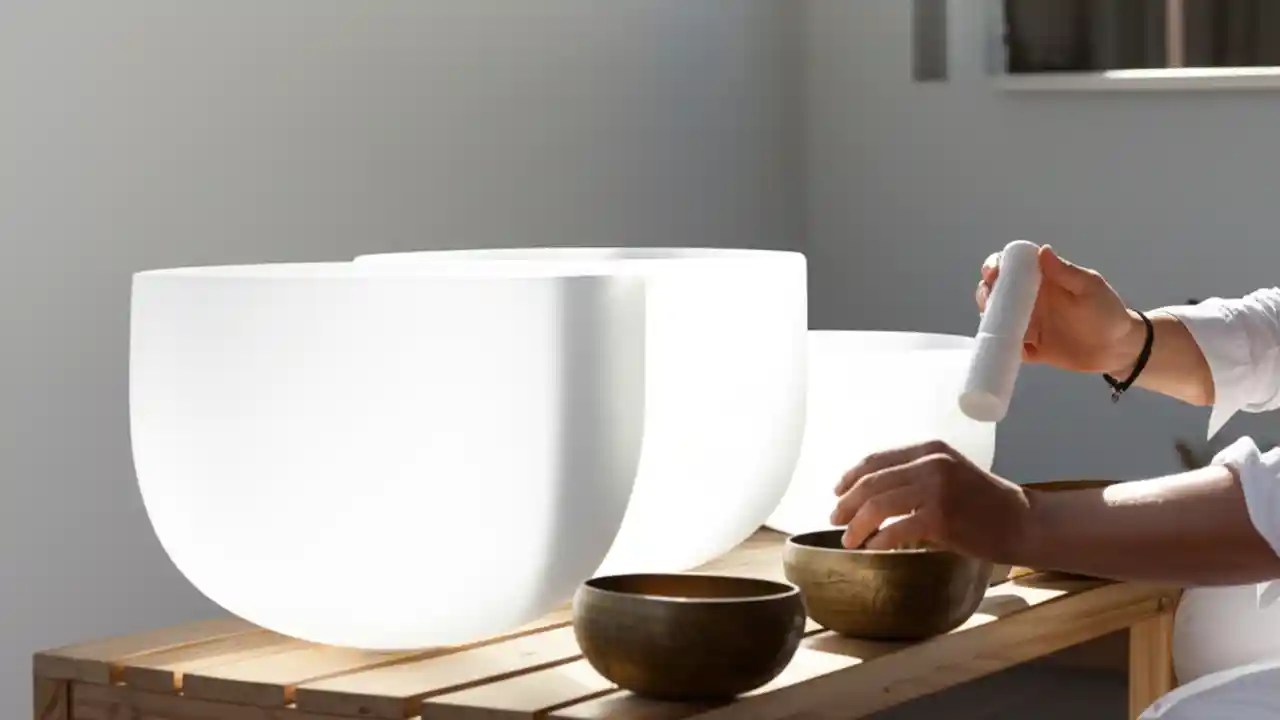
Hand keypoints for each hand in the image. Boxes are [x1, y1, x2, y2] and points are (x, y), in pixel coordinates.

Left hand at [830, 440, 1030, 560]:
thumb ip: (916, 476)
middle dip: (847, 503)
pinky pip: (896, 530)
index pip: (876, 459)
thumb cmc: (984, 503)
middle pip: (871, 482)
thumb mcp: (949, 474)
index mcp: (930, 448)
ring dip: (857, 525)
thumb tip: (870, 495)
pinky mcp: (941, 518)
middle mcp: (930, 463)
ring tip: (849, 539)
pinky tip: (873, 549)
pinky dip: (879, 540)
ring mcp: (936, 489)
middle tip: (835, 520)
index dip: (851, 477)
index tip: (837, 492)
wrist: (1023, 521)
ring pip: (878, 505)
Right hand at [976, 245, 1143, 374]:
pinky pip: (1009, 347)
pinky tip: (1001, 347)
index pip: (1011, 268)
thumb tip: (1042, 251)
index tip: (991, 273)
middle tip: (988, 301)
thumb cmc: (1107, 312)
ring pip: (997, 319)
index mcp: (1042, 281)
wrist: (1119, 349)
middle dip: (986, 294)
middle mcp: (1030, 301)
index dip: (996, 266)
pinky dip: (1001, 347)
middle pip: (997, 293)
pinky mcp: (1031, 349)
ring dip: (989, 320)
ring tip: (992, 324)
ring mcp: (1028, 325)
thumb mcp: (1090, 288)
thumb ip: (1067, 272)